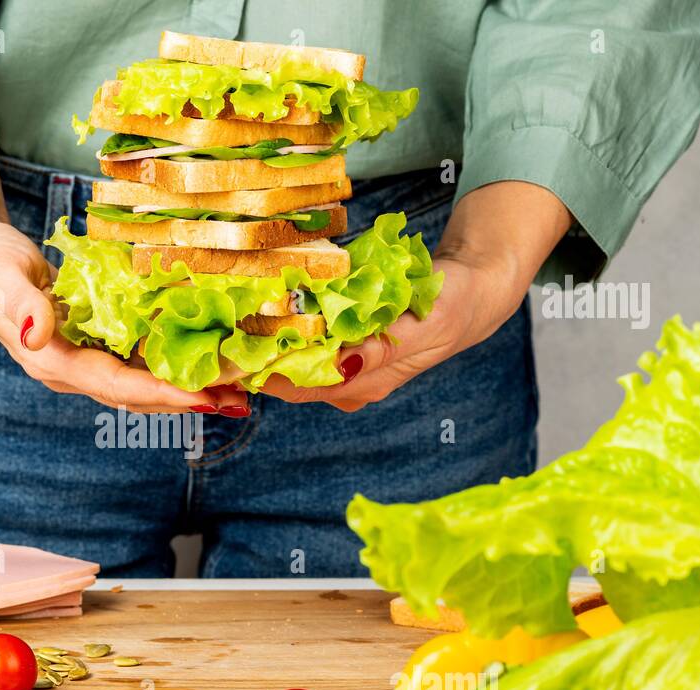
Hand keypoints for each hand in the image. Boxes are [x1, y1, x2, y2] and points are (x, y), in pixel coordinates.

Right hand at [0, 218, 247, 413]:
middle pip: (139, 395)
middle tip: (241, 400)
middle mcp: (73, 371)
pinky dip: (175, 366)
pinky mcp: (96, 346)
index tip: (203, 398)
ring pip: (144, 385)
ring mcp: (85, 362)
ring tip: (238, 391)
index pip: (114, 385)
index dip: (160, 393)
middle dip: (189, 399)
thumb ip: (19, 305)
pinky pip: (141, 363)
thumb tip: (35, 336)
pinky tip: (208, 362)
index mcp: (52, 361)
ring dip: (190, 389)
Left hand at [259, 254, 504, 411]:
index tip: (235, 351)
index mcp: (368, 382)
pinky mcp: (349, 344)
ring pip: (296, 360)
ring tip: (237, 317)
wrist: (474, 291)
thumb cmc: (453, 306)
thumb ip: (383, 349)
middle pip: (290, 378)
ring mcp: (349, 365)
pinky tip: (269, 307)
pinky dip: (289, 326)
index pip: (302, 387)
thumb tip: (343, 366)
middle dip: (257, 358)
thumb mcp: (423, 324)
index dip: (264, 372)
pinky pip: (310, 341)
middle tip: (225, 330)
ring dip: (269, 342)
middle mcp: (352, 381)